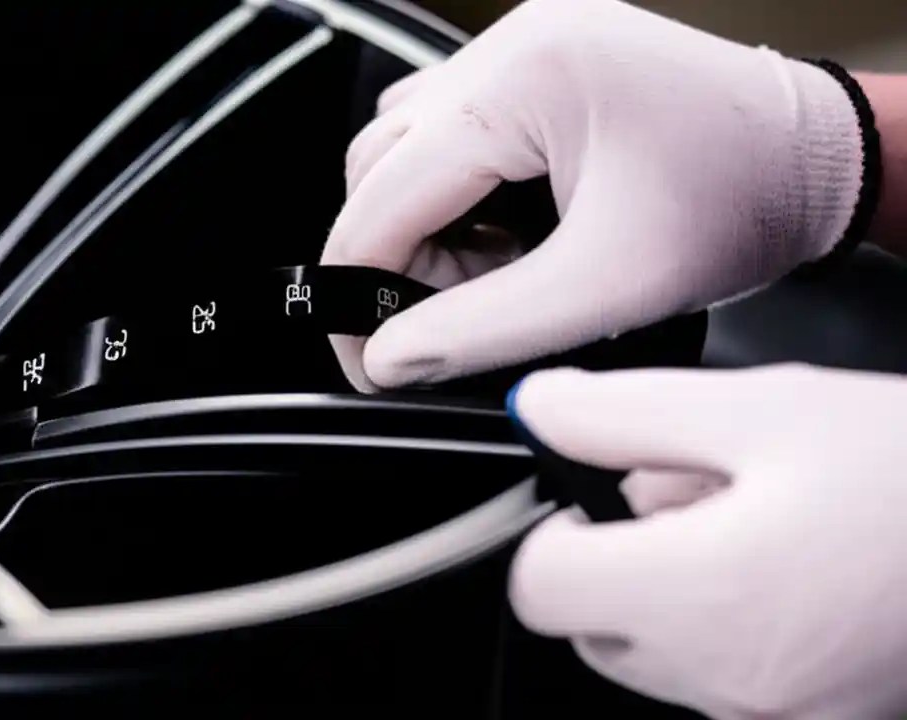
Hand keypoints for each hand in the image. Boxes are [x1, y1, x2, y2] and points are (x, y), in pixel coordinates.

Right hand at [322, 0, 867, 389]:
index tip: (364, 361)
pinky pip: (452, 134)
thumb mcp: (606, 286)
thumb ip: (483, 330)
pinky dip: (457, 198)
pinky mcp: (537, 68)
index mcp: (524, 79)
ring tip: (492, 278)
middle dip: (396, 258)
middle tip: (444, 321)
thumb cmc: (740, 200)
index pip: (385, 191)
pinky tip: (504, 237)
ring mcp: (523, 50)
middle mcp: (512, 46)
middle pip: (382, 165)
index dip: (356, 287)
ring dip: (424, 228)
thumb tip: (392, 357)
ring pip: (409, 149)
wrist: (818, 160)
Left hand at [507, 363, 906, 719]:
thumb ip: (622, 415)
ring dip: (675, 587)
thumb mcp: (761, 408)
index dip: (557, 528)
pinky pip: (721, 678)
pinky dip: (727, 626)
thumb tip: (538, 412)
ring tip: (762, 524)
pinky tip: (791, 570)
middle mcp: (728, 681)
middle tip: (703, 492)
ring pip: (655, 652)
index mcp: (702, 598)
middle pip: (593, 624)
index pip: (540, 588)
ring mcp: (772, 717)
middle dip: (620, 555)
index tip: (597, 489)